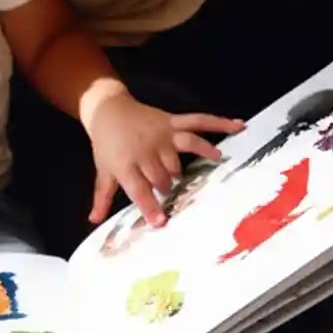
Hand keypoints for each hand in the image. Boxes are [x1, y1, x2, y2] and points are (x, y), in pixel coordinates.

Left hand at [87, 90, 243, 225]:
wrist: (107, 110)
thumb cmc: (107, 145)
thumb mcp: (103, 172)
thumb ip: (102, 197)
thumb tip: (93, 220)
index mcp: (126, 164)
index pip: (139, 189)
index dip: (149, 206)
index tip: (160, 222)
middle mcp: (146, 150)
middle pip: (163, 175)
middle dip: (168, 187)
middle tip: (173, 195)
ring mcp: (162, 135)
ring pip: (181, 154)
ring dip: (189, 165)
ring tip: (205, 170)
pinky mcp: (172, 122)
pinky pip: (197, 122)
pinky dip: (218, 123)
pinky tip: (239, 126)